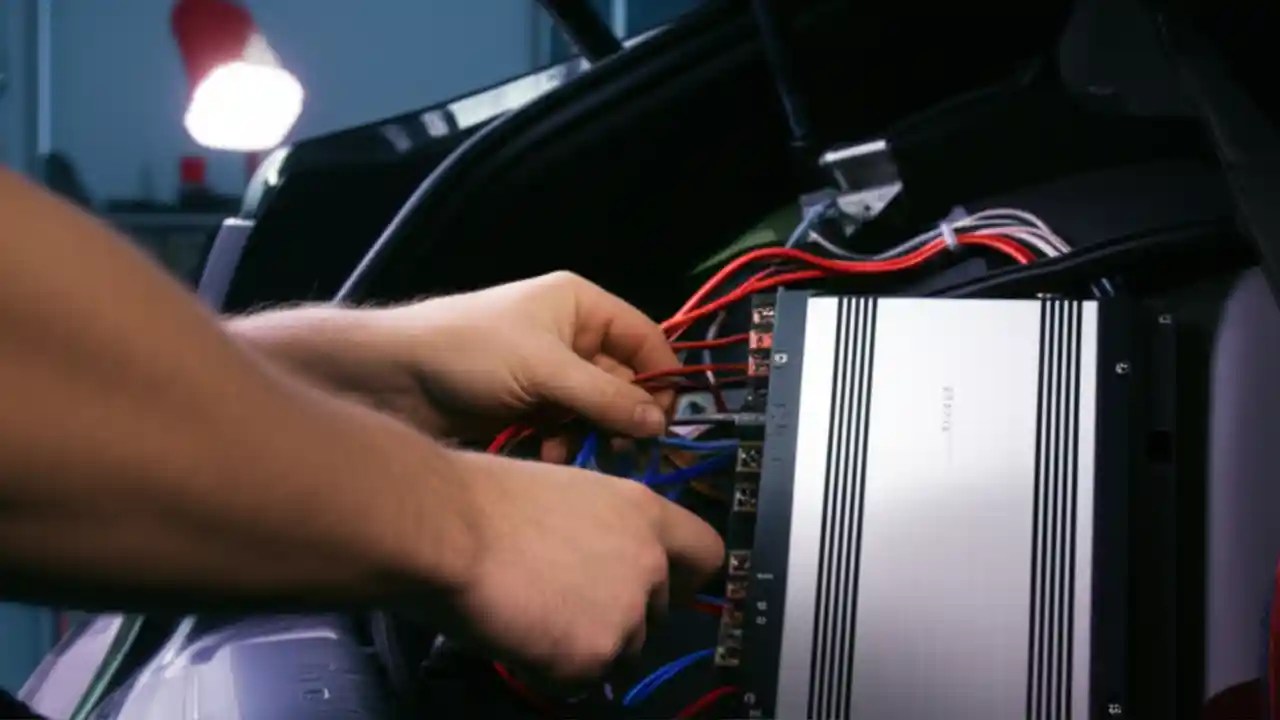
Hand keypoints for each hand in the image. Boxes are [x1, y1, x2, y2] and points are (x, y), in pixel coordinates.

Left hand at [229, 272, 679, 449]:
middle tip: (625, 451)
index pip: (645, 339)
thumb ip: (605, 397)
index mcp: (581, 306)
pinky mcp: (529, 408)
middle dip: (625, 417)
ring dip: (594, 437)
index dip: (661, 378)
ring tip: (584, 458)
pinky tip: (550, 459)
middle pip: (625, 381)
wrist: (391, 381)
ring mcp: (550, 375)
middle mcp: (572, 337)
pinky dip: (566, 448)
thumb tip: (658, 424)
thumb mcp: (544, 369)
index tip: (664, 422)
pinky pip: (568, 430)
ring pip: (598, 412)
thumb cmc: (468, 353)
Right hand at [442, 449, 724, 685]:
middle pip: (658, 614)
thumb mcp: (567, 491)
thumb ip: (601, 528)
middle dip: (620, 618)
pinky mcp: (593, 656)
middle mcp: (649, 563)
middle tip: (566, 605)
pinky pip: (581, 681)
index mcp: (644, 512)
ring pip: (621, 652)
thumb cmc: (483, 500)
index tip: (668, 588)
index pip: (706, 553)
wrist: (447, 530)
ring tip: (532, 616)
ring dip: (586, 646)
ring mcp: (626, 614)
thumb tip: (596, 555)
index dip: (684, 577)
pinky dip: (552, 671)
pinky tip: (519, 636)